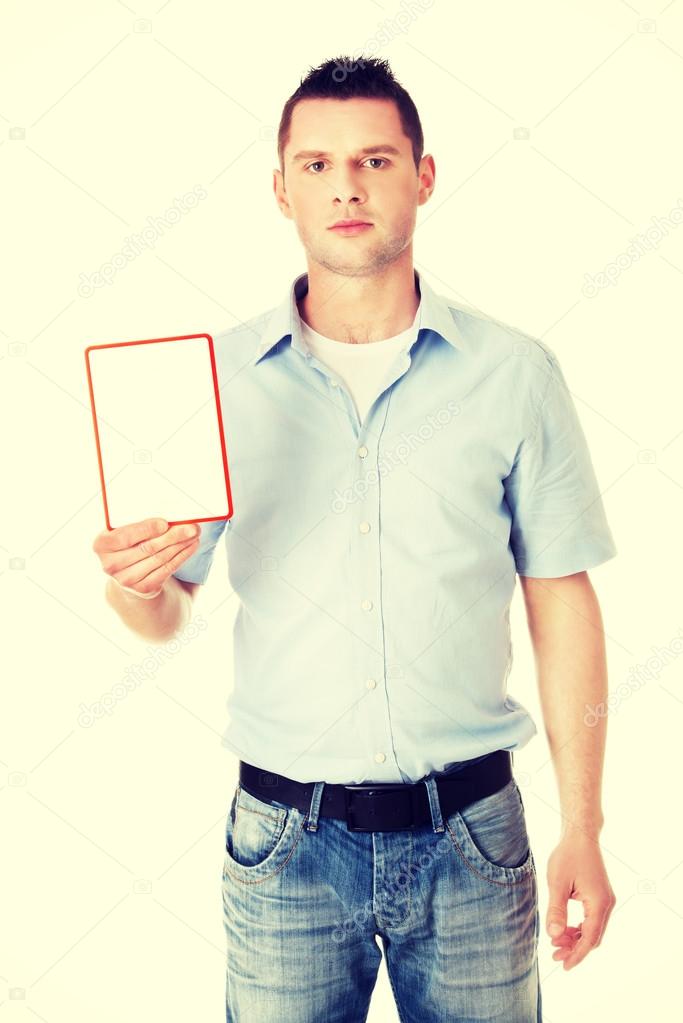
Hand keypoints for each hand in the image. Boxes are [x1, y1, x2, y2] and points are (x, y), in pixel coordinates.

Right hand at [92, 517, 200, 598]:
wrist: (128, 569)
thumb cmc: (129, 541)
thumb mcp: (126, 529)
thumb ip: (138, 522)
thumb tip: (167, 514)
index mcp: (102, 544)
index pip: (124, 536)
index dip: (145, 530)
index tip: (164, 523)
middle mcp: (110, 564)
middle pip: (147, 548)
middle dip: (172, 535)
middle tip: (191, 526)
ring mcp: (126, 579)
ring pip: (159, 558)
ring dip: (180, 545)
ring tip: (194, 534)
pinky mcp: (143, 587)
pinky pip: (167, 569)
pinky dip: (182, 556)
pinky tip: (192, 546)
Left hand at [545, 829, 615, 970]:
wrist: (580, 835)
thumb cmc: (568, 856)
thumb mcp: (557, 883)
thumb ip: (556, 910)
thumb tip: (554, 935)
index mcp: (599, 903)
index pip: (590, 938)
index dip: (577, 954)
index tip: (563, 966)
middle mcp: (607, 904)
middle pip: (593, 937)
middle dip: (575, 948)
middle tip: (554, 954)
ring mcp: (605, 900)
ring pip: (593, 929)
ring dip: (576, 938)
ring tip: (556, 942)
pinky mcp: (600, 896)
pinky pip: (592, 919)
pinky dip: (579, 927)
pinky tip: (565, 929)